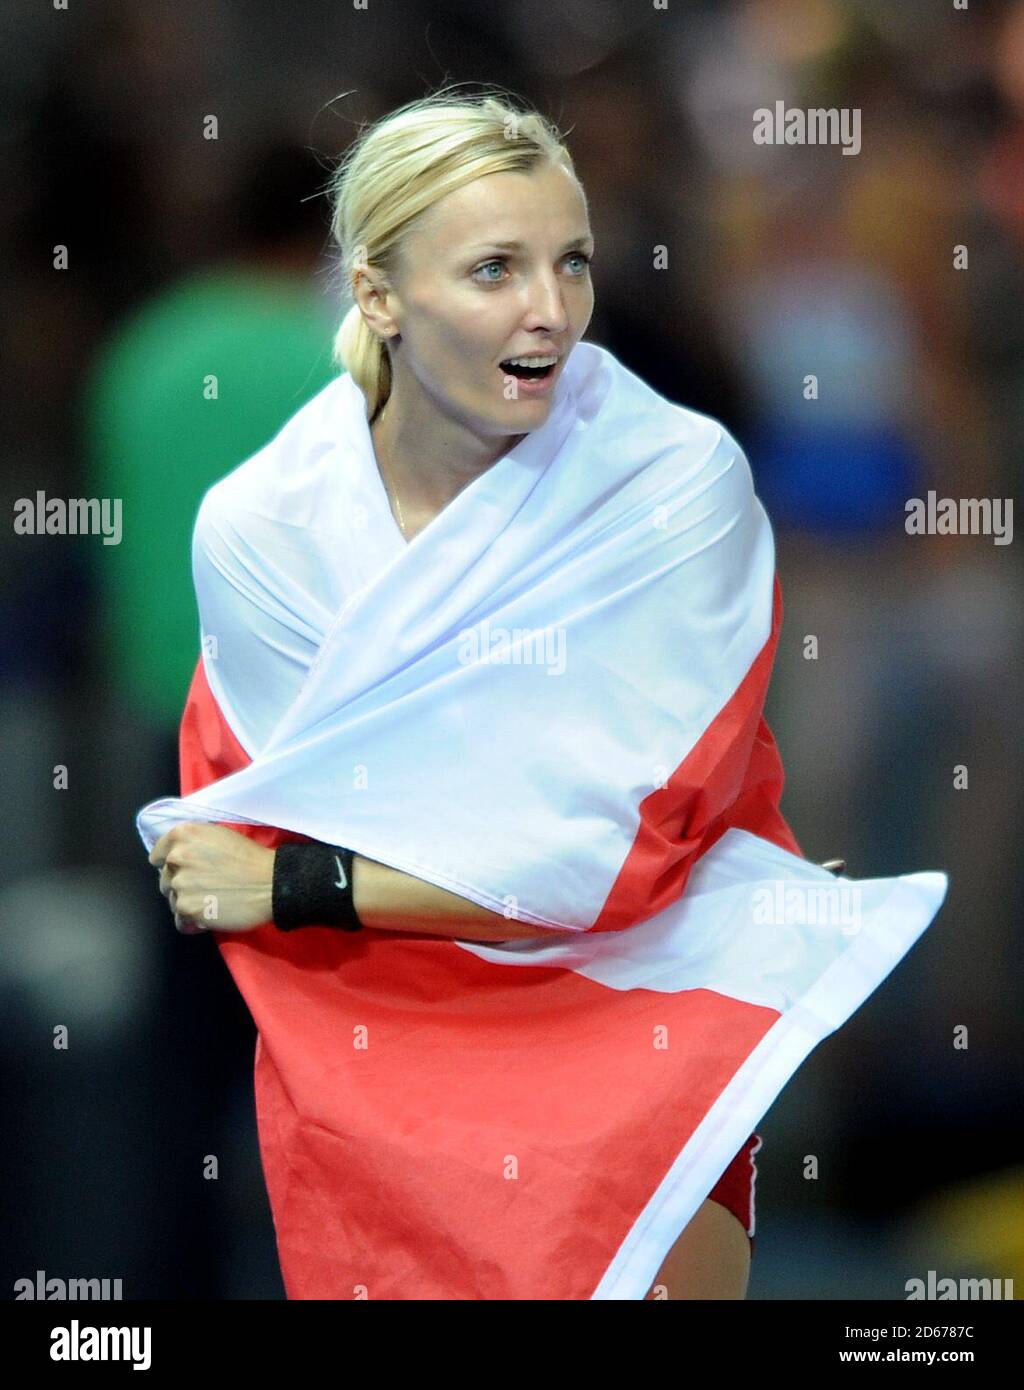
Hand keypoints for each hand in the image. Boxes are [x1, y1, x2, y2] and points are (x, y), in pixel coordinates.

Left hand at [148, 822, 275, 933]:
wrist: (270, 883)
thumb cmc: (250, 857)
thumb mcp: (217, 835)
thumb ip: (192, 844)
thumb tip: (175, 858)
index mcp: (183, 834)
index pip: (158, 855)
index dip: (172, 864)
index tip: (187, 870)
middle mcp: (176, 857)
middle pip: (165, 879)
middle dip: (181, 883)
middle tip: (206, 886)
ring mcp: (180, 884)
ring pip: (172, 900)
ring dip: (188, 902)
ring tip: (211, 901)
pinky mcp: (187, 909)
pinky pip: (180, 921)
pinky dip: (193, 922)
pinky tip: (209, 915)